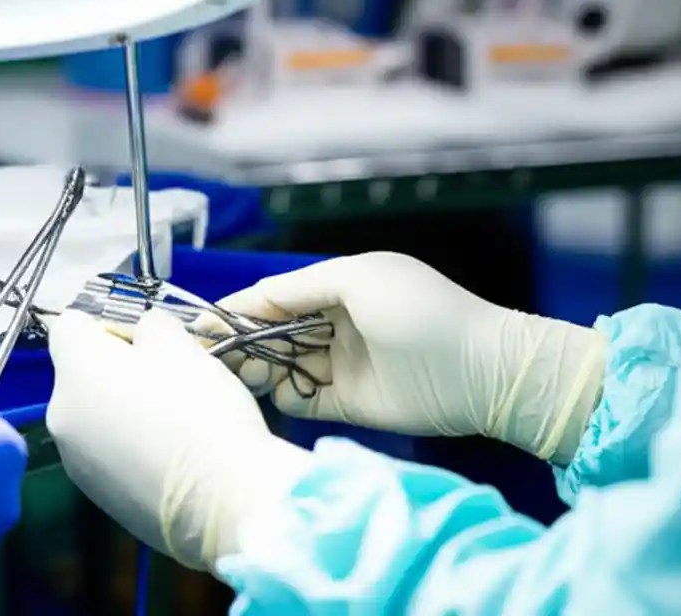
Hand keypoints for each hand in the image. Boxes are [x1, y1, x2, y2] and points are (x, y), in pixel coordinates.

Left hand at [47, 310, 310, 571]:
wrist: (222, 503)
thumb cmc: (200, 413)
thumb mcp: (182, 347)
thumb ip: (152, 325)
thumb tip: (143, 332)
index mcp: (76, 371)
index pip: (68, 326)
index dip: (106, 323)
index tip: (144, 340)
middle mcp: (61, 415)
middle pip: (81, 375)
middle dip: (117, 371)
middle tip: (167, 382)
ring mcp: (74, 461)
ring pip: (94, 416)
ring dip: (123, 411)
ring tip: (172, 426)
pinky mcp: (95, 496)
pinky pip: (106, 454)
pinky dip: (129, 449)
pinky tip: (169, 460)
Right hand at [218, 252, 606, 464]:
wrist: (480, 372)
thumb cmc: (422, 313)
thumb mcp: (359, 278)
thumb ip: (301, 287)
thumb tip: (257, 299)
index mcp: (342, 285)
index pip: (277, 294)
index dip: (239, 307)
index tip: (199, 322)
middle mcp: (339, 323)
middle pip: (274, 331)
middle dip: (240, 339)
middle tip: (206, 354)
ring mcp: (343, 363)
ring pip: (282, 364)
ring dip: (256, 367)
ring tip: (232, 373)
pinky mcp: (349, 401)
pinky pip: (302, 397)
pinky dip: (281, 394)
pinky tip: (266, 390)